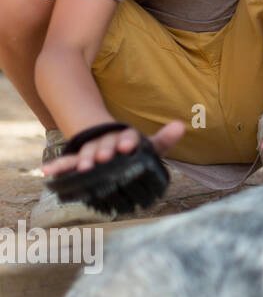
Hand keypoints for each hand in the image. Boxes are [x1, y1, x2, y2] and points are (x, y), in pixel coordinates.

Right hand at [41, 120, 185, 178]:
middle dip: (104, 151)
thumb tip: (181, 125)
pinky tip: (46, 171)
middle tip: (104, 158)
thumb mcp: (150, 145)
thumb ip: (164, 139)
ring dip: (84, 159)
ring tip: (84, 167)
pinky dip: (57, 166)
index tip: (127, 146)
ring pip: (86, 153)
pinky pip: (67, 162)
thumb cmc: (134, 148)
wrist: (111, 141)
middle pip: (105, 145)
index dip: (128, 141)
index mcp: (125, 137)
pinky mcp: (78, 159)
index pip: (128, 137)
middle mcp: (107, 142)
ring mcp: (91, 149)